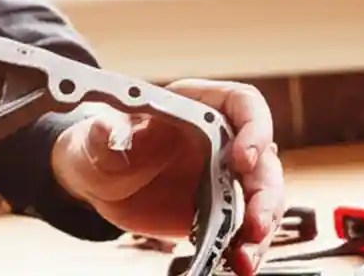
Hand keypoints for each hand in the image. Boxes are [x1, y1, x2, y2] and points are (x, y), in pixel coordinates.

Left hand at [51, 79, 284, 275]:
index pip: (243, 103)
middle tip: (255, 222)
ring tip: (246, 257)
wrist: (98, 182)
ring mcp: (224, 176)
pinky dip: (246, 247)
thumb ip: (106, 135)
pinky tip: (238, 264)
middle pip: (263, 160)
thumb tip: (106, 128)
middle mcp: (221, 138)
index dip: (254, 128)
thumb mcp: (99, 138)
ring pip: (262, 198)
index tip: (243, 158)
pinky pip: (244, 227)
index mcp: (197, 106)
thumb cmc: (102, 145)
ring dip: (262, 229)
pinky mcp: (220, 209)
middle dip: (265, 194)